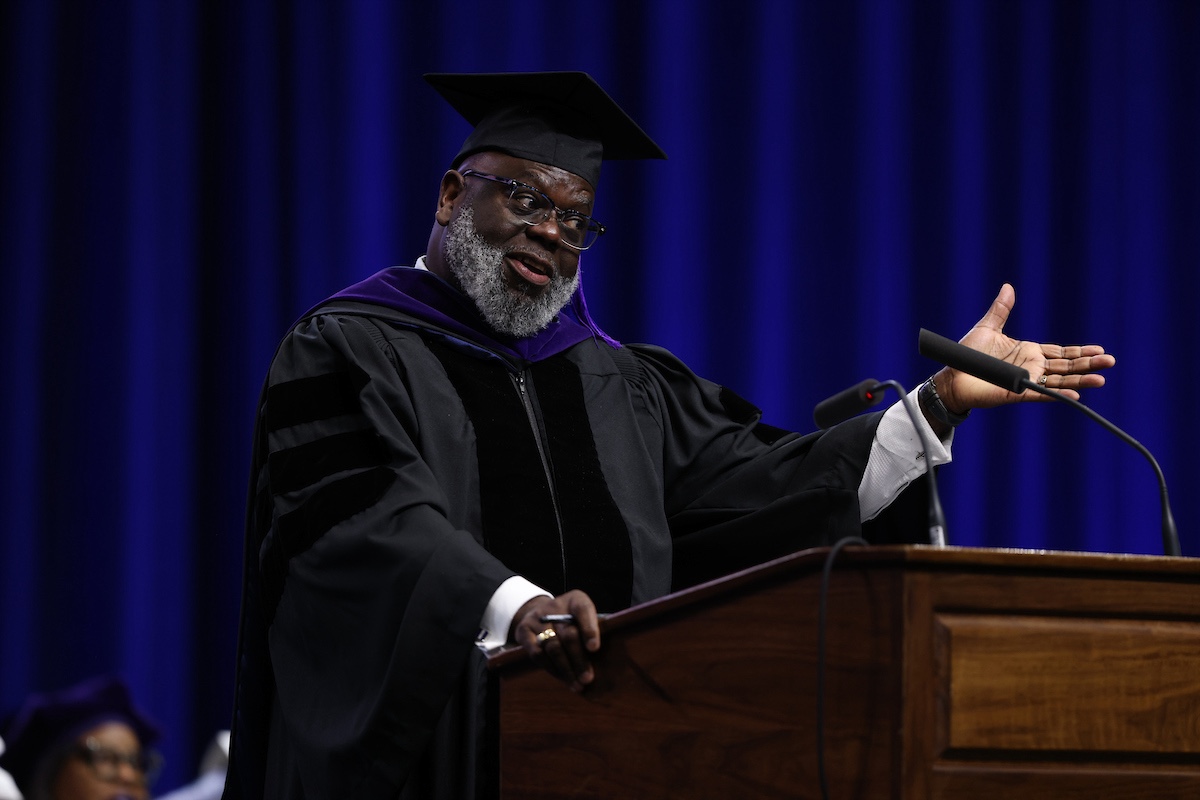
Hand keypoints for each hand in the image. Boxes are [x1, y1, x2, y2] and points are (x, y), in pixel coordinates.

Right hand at [511, 589, 600, 692]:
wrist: (538, 613)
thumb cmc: (570, 621)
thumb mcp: (584, 618)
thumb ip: (594, 630)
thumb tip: (606, 658)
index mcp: (575, 600)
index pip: (583, 610)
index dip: (590, 629)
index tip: (594, 649)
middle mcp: (554, 606)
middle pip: (568, 634)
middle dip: (579, 660)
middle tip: (588, 678)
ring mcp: (537, 618)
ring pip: (553, 647)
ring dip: (566, 669)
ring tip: (577, 684)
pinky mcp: (523, 631)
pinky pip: (537, 654)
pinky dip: (551, 668)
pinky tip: (562, 679)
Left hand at [936, 283, 1115, 414]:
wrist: (950, 375)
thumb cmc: (967, 355)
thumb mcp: (987, 327)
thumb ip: (1001, 310)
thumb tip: (1008, 287)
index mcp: (1028, 352)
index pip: (1060, 352)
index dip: (1080, 351)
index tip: (1100, 349)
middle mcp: (1031, 367)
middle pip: (1066, 366)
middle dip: (1088, 363)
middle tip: (1110, 362)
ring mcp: (1025, 381)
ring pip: (1058, 381)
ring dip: (1080, 381)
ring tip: (1101, 380)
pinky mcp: (1016, 393)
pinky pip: (1040, 394)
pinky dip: (1057, 394)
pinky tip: (1075, 395)